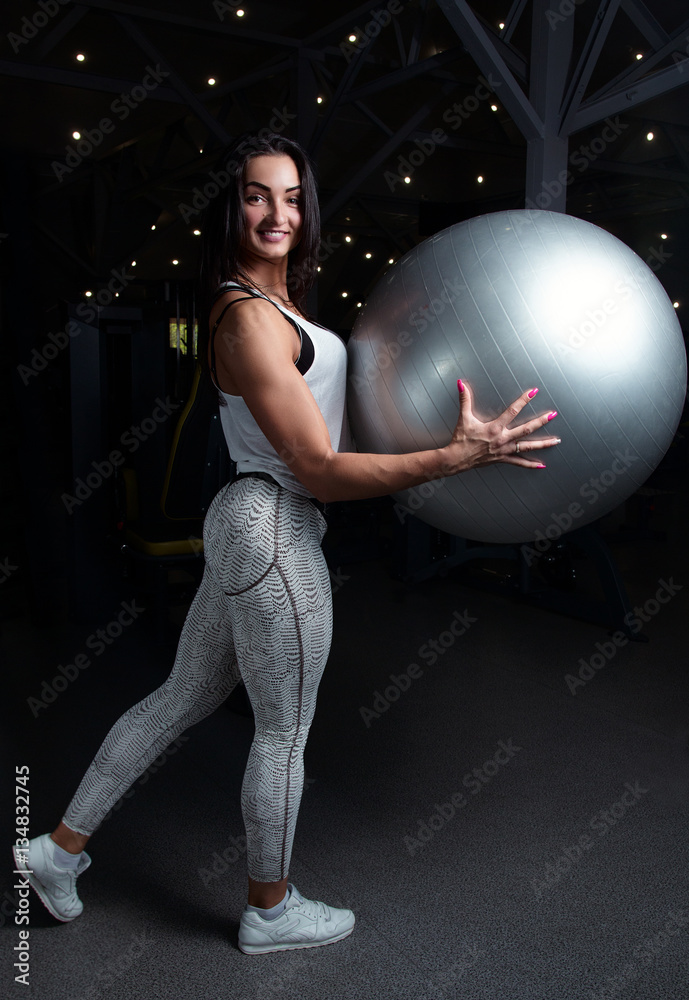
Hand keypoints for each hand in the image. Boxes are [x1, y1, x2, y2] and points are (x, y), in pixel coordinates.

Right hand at [443, 380, 560, 472]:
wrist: (456, 459)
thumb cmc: (461, 439)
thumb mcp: (463, 418)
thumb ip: (465, 399)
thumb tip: (460, 383)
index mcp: (494, 427)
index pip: (512, 411)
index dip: (524, 400)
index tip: (534, 392)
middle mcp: (502, 439)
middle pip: (526, 429)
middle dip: (541, 421)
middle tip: (553, 415)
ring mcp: (504, 450)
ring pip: (527, 446)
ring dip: (543, 443)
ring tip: (557, 440)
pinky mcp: (503, 459)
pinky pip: (519, 462)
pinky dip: (531, 464)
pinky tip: (542, 465)